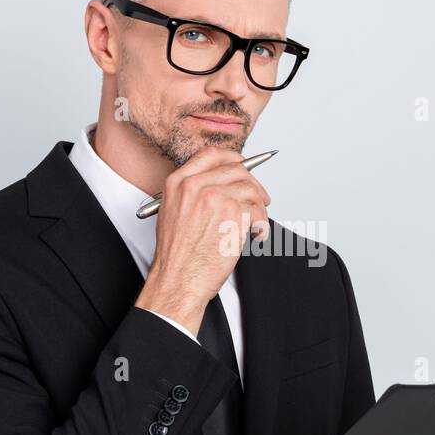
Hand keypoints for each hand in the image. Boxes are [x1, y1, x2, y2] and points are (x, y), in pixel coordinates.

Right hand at [135, 147, 270, 334]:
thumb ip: (192, 192)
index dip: (233, 158)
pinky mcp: (233, 215)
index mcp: (178, 182)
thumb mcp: (172, 212)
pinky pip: (259, 211)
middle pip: (237, 170)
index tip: (244, 167)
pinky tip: (256, 236)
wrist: (177, 280)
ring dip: (259, 208)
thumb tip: (223, 185)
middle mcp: (195, 185)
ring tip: (255, 225)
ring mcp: (215, 198)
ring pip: (251, 190)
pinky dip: (263, 225)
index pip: (212, 155)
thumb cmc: (176, 255)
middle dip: (254, 185)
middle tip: (261, 200)